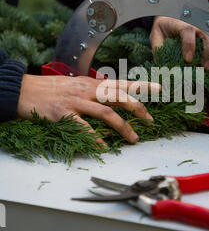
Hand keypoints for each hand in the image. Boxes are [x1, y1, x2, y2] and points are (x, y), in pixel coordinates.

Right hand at [17, 74, 159, 144]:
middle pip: (119, 97)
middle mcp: (87, 90)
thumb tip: (112, 99)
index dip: (142, 85)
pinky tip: (104, 147)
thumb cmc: (52, 89)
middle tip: (150, 120)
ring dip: (123, 127)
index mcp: (91, 84)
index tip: (160, 88)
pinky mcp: (64, 114)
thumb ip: (94, 91)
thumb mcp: (76, 84)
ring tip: (133, 139)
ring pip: (106, 113)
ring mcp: (76, 102)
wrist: (25, 90)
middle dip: (138, 108)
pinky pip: (84, 128)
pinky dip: (96, 139)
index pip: (122, 83)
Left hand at [150, 16, 208, 72]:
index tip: (188, 60)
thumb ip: (157, 46)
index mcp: (183, 24)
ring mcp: (205, 34)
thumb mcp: (157, 35)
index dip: (189, 45)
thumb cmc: (164, 28)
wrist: (170, 20)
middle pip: (207, 38)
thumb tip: (159, 63)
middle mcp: (197, 28)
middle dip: (208, 54)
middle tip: (204, 68)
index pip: (188, 31)